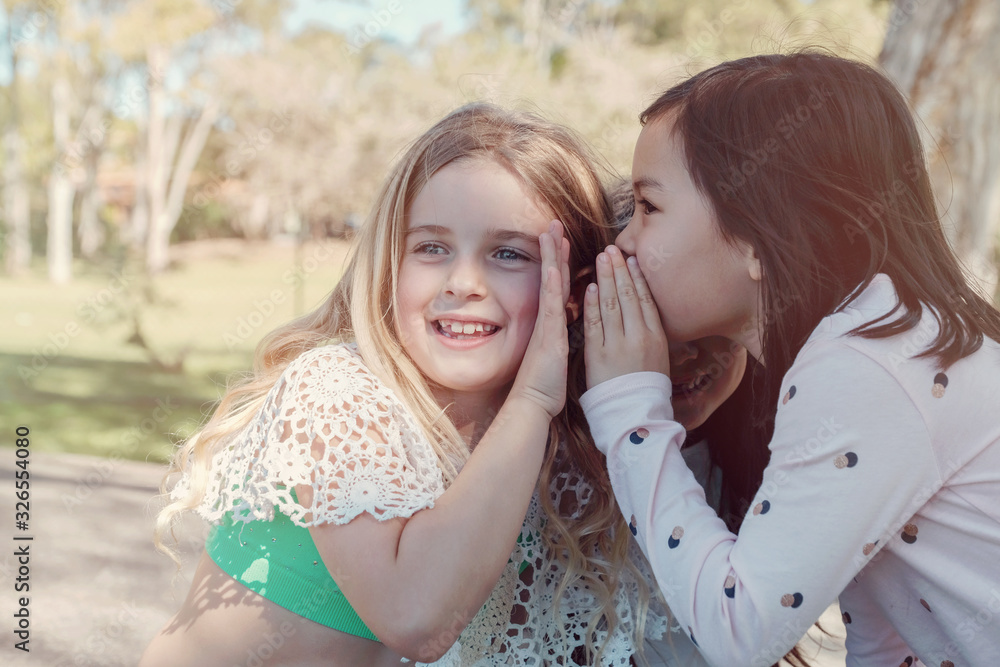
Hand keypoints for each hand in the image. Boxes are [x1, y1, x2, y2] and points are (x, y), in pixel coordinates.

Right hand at [508, 220, 571, 419]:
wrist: (532, 404)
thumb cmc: (545, 384)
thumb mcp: (554, 354)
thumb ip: (556, 336)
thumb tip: (562, 326)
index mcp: (552, 322)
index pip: (558, 285)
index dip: (560, 261)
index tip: (562, 239)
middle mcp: (547, 319)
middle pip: (552, 277)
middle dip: (554, 250)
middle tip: (554, 224)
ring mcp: (546, 326)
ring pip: (550, 285)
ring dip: (552, 258)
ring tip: (552, 233)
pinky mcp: (548, 337)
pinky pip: (551, 307)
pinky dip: (552, 286)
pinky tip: (553, 268)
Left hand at [583, 245, 669, 388]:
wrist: (633, 416)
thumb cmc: (646, 388)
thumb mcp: (658, 357)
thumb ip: (652, 333)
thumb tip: (648, 311)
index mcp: (657, 337)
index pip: (646, 299)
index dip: (638, 277)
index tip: (632, 258)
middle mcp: (639, 338)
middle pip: (630, 296)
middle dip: (620, 270)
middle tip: (613, 249)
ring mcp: (618, 346)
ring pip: (613, 305)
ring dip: (606, 279)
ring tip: (601, 259)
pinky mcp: (598, 356)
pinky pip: (595, 325)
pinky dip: (593, 304)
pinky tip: (591, 288)